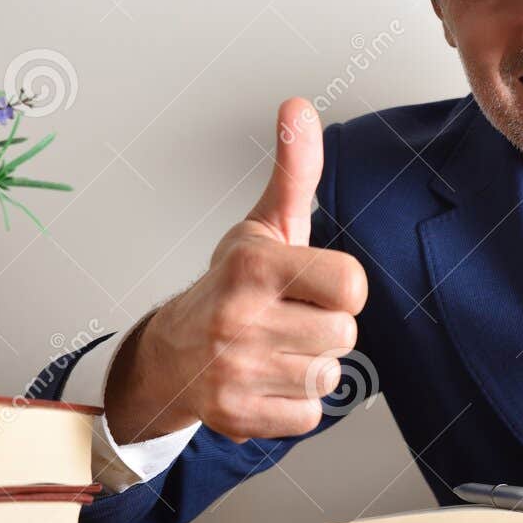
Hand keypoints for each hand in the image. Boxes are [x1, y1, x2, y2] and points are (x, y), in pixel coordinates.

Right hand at [103, 98, 367, 443]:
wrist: (169, 353)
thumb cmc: (231, 285)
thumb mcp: (264, 225)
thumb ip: (294, 170)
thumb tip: (299, 106)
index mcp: (253, 266)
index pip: (352, 286)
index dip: (341, 288)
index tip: (311, 284)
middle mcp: (238, 318)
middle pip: (345, 335)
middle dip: (325, 328)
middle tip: (288, 318)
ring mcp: (234, 371)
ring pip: (329, 377)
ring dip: (310, 365)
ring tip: (275, 348)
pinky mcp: (235, 416)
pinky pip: (308, 416)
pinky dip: (294, 403)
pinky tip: (266, 380)